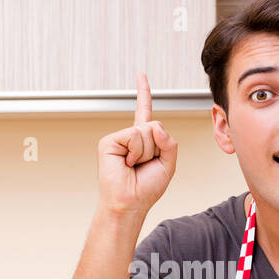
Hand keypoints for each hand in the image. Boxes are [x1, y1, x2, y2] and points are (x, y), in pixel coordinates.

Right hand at [96, 72, 177, 217]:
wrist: (130, 203)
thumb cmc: (146, 188)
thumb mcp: (169, 164)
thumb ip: (169, 142)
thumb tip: (156, 125)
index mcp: (143, 141)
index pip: (144, 112)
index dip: (143, 94)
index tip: (141, 76)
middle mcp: (130, 137)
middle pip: (155, 126)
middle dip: (156, 148)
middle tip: (143, 165)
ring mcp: (119, 138)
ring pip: (146, 131)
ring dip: (146, 152)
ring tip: (134, 165)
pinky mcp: (109, 141)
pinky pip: (134, 136)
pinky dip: (136, 152)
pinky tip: (127, 162)